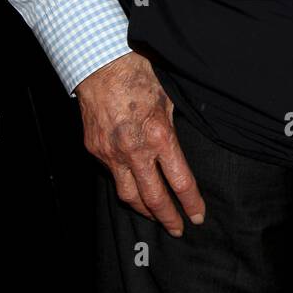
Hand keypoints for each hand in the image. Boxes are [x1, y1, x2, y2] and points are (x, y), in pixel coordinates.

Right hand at [76, 50, 205, 236]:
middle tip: (178, 229)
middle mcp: (134, 150)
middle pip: (153, 198)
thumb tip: (183, 147)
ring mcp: (111, 153)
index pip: (180, 182)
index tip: (198, 216)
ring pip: (128, 194)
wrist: (100, 63)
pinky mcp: (94, 149)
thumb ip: (175, 127)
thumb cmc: (139, 74)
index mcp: (159, 136)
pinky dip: (124, 182)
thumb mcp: (169, 98)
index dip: (191, 203)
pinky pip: (111, 174)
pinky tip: (133, 184)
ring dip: (143, 209)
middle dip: (168, 218)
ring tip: (155, 215)